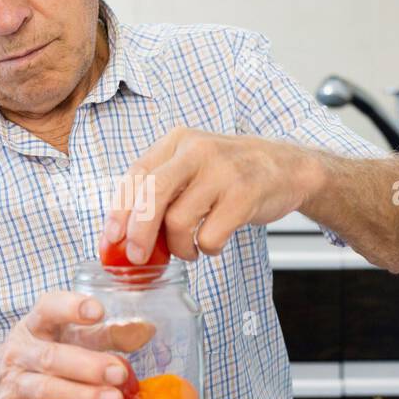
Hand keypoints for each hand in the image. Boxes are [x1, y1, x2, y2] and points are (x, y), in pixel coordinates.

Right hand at [0, 291, 148, 398]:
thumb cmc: (40, 357)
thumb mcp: (66, 339)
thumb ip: (106, 334)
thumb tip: (146, 329)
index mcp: (35, 325)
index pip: (48, 308)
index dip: (70, 308)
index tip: (98, 311)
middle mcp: (20, 352)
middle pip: (51, 356)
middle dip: (87, 364)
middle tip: (118, 372)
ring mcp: (14, 384)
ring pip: (46, 389)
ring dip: (81, 396)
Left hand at [103, 127, 320, 261]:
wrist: (287, 168)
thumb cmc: (231, 174)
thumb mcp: (192, 167)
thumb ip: (160, 191)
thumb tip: (122, 235)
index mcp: (177, 141)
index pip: (136, 176)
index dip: (119, 212)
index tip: (111, 239)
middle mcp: (197, 150)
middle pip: (152, 196)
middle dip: (138, 233)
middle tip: (137, 258)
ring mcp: (222, 171)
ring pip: (178, 221)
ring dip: (178, 247)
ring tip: (188, 250)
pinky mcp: (245, 194)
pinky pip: (209, 236)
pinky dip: (206, 249)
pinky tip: (212, 243)